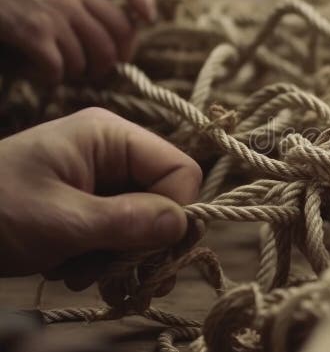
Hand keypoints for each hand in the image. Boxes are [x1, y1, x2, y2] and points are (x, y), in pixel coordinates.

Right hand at [0, 0, 156, 84]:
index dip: (146, 2)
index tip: (148, 20)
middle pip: (119, 32)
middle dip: (113, 57)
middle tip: (98, 67)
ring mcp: (53, 11)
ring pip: (93, 56)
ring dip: (82, 72)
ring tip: (65, 70)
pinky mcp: (32, 32)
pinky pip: (60, 68)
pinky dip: (52, 79)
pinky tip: (41, 75)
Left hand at [0, 107, 201, 290]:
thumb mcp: (61, 220)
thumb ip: (127, 221)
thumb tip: (185, 226)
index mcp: (111, 136)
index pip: (180, 170)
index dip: (176, 212)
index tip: (153, 252)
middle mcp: (114, 152)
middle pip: (166, 197)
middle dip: (146, 242)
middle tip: (120, 276)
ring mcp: (102, 178)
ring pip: (147, 221)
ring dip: (123, 256)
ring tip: (84, 273)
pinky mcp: (90, 203)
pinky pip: (122, 231)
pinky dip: (106, 258)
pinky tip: (76, 270)